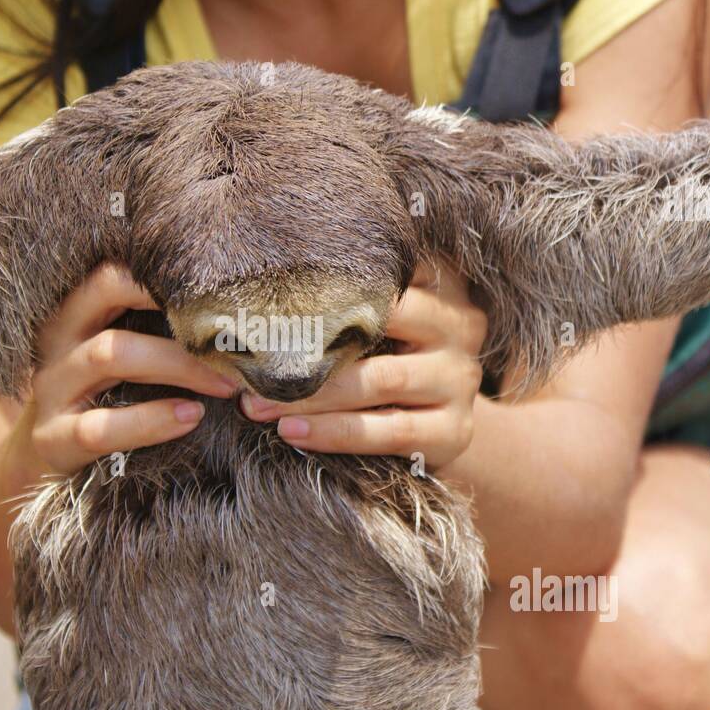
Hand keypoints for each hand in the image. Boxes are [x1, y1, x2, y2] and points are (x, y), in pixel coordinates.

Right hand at [20, 264, 238, 476]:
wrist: (34, 467)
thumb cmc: (98, 403)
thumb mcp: (118, 362)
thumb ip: (155, 335)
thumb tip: (235, 320)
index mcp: (76, 315)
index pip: (114, 272)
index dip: (163, 273)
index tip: (221, 285)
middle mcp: (58, 341)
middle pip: (111, 296)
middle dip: (181, 316)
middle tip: (236, 338)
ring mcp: (51, 389)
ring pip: (112, 353)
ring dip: (177, 364)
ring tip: (225, 384)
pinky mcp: (53, 439)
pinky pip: (102, 426)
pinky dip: (151, 420)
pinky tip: (190, 417)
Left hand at [239, 262, 486, 469]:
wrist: (439, 426)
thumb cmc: (389, 358)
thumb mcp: (377, 320)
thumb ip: (342, 296)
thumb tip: (256, 282)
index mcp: (438, 283)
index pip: (379, 275)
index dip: (319, 287)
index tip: (261, 302)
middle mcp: (459, 325)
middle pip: (377, 327)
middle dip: (306, 347)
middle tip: (249, 364)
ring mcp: (460, 380)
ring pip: (379, 381)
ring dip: (312, 396)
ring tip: (257, 406)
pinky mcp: (454, 431)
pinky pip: (389, 431)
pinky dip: (336, 433)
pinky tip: (292, 432)